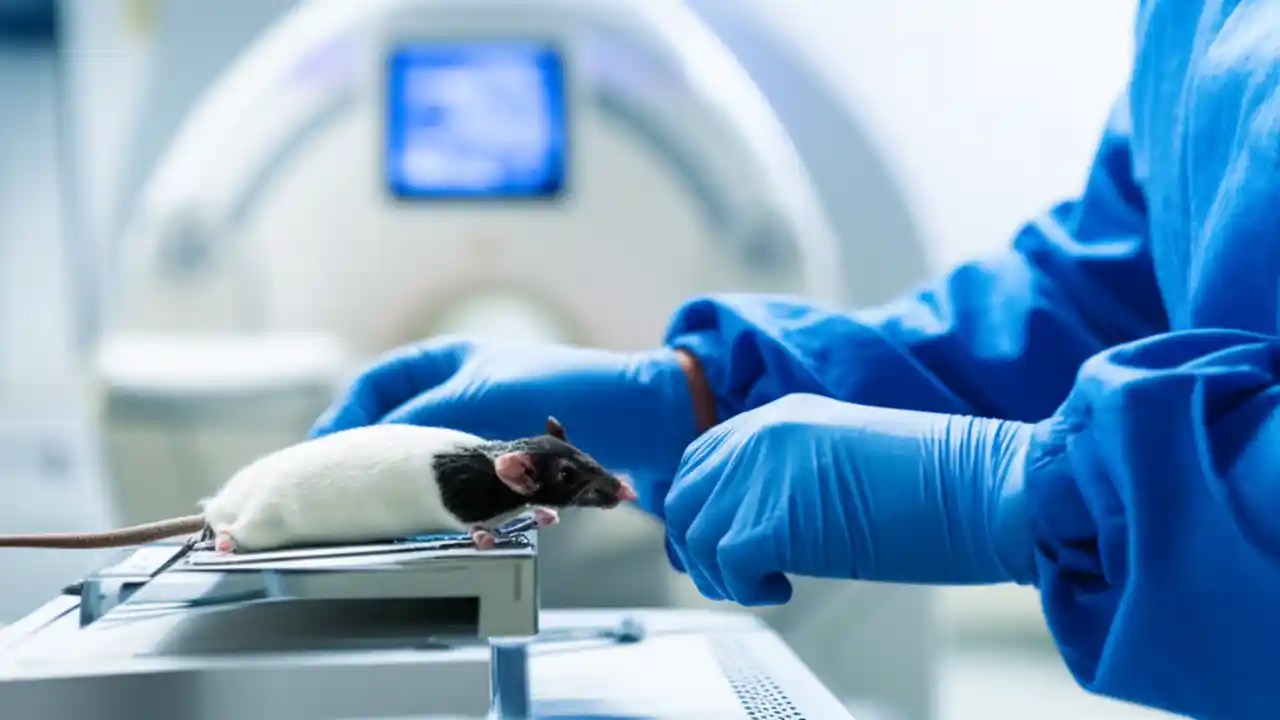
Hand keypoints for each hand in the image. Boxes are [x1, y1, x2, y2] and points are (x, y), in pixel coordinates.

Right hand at [310, 336, 701, 514]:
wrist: (644, 417)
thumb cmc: (564, 387)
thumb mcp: (475, 398)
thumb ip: (421, 425)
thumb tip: (374, 454)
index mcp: (444, 361)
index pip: (374, 388)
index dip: (344, 421)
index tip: (322, 456)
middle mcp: (460, 392)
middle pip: (398, 430)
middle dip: (379, 464)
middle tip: (350, 497)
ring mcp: (485, 427)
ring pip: (434, 464)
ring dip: (424, 490)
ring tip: (397, 516)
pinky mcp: (512, 464)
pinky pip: (472, 487)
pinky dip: (464, 507)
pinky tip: (459, 524)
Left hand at [663, 393, 1035, 605]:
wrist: (982, 486)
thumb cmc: (937, 482)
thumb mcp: (844, 463)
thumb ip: (791, 479)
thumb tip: (756, 526)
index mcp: (778, 417)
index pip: (701, 459)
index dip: (698, 507)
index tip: (712, 543)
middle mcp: (759, 438)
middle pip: (685, 497)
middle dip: (698, 545)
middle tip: (733, 576)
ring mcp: (762, 475)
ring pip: (697, 535)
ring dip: (723, 574)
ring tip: (768, 585)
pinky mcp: (773, 521)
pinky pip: (726, 566)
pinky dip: (747, 589)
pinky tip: (784, 590)